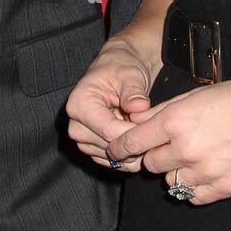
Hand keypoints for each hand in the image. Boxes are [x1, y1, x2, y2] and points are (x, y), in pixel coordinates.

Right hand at [67, 39, 160, 172]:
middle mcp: (76, 125)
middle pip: (109, 147)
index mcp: (79, 104)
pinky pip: (111, 161)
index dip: (134, 132)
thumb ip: (133, 92)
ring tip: (146, 133)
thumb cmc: (121, 69)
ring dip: (132, 151)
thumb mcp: (130, 75)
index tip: (153, 127)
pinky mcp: (91, 147)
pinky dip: (127, 157)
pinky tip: (140, 142)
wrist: (116, 70)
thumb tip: (139, 108)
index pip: (109, 131)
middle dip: (134, 143)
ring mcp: (82, 139)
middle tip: (154, 133)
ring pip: (111, 158)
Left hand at [105, 76, 230, 203]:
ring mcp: (205, 172)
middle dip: (156, 154)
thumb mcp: (195, 95)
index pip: (131, 143)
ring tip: (196, 155)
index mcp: (176, 121)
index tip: (117, 151)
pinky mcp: (223, 188)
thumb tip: (136, 123)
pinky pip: (193, 196)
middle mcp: (186, 149)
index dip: (120, 147)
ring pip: (170, 182)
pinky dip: (195, 186)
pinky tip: (207, 169)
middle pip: (150, 164)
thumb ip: (162, 112)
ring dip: (176, 171)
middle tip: (173, 144)